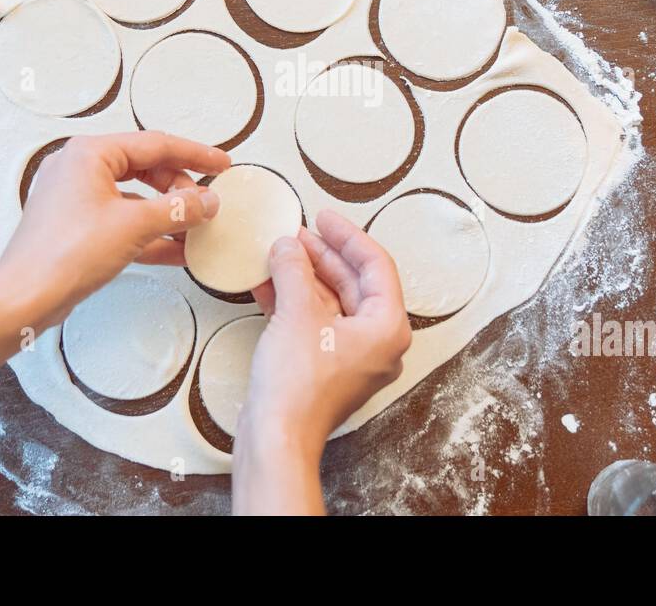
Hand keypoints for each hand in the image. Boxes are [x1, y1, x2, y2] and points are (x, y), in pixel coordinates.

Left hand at [0, 131, 229, 331]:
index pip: (155, 144)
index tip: (222, 163)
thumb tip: (207, 201)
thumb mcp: (133, 225)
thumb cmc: (64, 254)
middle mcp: (80, 169)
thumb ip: (177, 209)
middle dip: (180, 188)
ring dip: (167, 213)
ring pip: (135, 197)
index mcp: (89, 154)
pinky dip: (149, 233)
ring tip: (197, 227)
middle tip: (207, 204)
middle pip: (146, 168)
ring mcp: (76, 199)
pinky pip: (123, 221)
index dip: (195, 154)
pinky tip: (177, 249)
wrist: (24, 299)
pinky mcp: (77, 227)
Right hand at [239, 209, 410, 471]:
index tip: (323, 218)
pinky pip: (315, 322)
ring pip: (331, 302)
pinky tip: (267, 283)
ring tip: (277, 253)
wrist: (276, 437)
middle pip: (354, 283)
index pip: (376, 266)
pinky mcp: (326, 367)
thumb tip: (287, 245)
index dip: (348, 236)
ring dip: (304, 276)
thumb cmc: (297, 382)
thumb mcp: (296, 312)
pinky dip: (294, 302)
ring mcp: (352, 356)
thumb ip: (294, 269)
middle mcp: (378, 342)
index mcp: (388, 327)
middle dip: (322, 255)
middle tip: (295, 233)